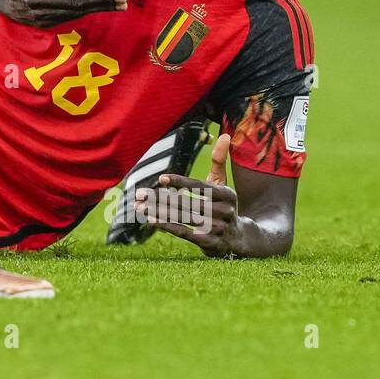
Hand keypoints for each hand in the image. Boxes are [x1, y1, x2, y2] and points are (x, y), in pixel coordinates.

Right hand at [0, 0, 126, 27]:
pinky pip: (67, 19)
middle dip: (101, 1)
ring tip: (117, 5)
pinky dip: (84, 14)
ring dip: (97, 9)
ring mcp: (38, 14)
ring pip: (73, 13)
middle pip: (75, 2)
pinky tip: (98, 9)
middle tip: (122, 0)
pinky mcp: (40, 24)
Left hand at [136, 134, 241, 256]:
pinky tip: (151, 221)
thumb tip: (224, 135)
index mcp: (227, 194)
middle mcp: (224, 211)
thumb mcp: (223, 183)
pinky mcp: (211, 244)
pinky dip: (167, 226)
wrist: (240, 240)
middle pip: (187, 203)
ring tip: (140, 207)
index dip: (181, 182)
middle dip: (160, 198)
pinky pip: (185, 233)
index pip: (201, 186)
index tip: (161, 179)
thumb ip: (220, 160)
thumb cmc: (224, 205)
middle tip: (139, 194)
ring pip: (183, 218)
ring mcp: (218, 229)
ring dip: (159, 212)